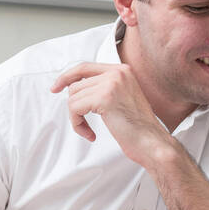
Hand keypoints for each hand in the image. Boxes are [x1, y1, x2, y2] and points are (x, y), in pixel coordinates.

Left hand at [50, 62, 172, 168]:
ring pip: (73, 97)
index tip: (56, 87)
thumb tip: (75, 88)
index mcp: (123, 70)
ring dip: (76, 118)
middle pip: (76, 85)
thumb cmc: (138, 128)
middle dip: (75, 107)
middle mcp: (117, 73)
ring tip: (89, 130)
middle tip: (83, 124)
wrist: (152, 142)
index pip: (85, 67)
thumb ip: (103, 88)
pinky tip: (90, 134)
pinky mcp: (105, 98)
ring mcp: (111, 84)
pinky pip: (75, 108)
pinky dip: (77, 124)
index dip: (67, 77)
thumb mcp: (122, 99)